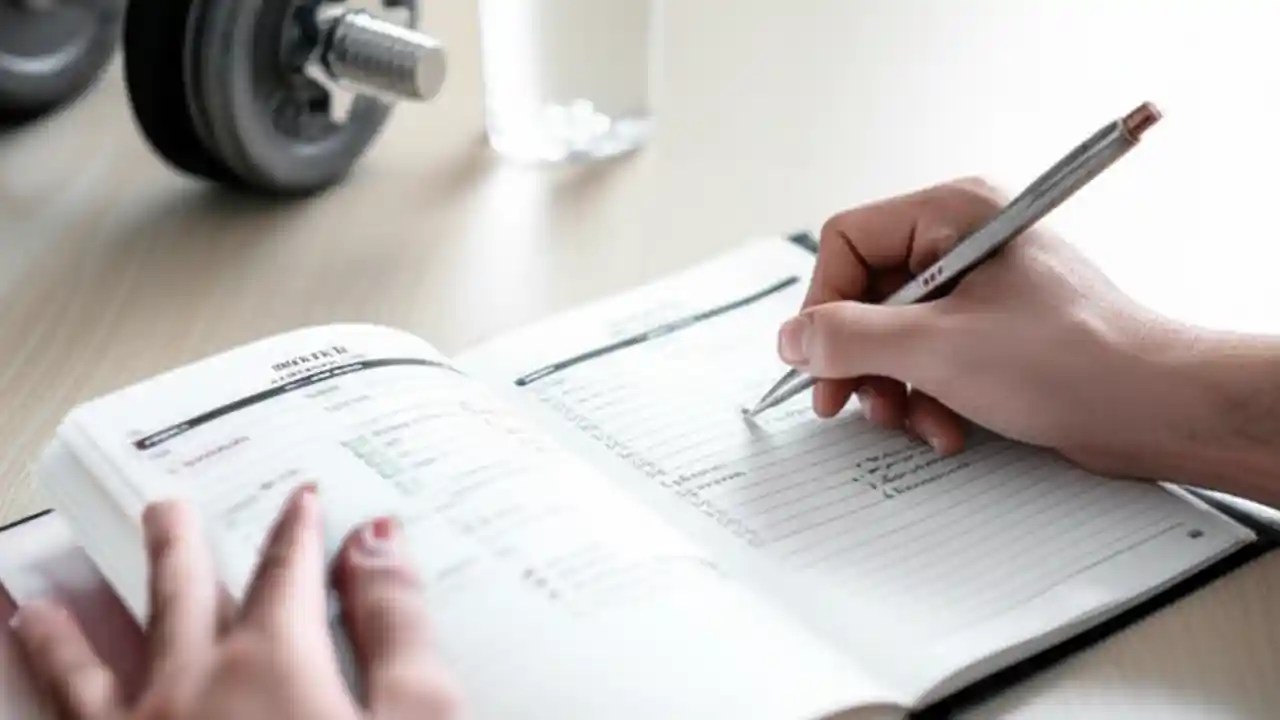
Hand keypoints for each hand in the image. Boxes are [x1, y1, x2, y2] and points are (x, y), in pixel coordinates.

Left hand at [11, 487, 460, 719]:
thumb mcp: (415, 718)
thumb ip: (398, 625)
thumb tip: (380, 540)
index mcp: (271, 662)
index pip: (287, 569)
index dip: (298, 528)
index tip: (300, 499)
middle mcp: (190, 691)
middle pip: (179, 598)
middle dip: (176, 548)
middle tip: (164, 512)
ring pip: (87, 673)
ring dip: (64, 637)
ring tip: (37, 610)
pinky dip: (45, 713)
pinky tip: (34, 715)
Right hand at [781, 177, 1196, 477]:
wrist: (1156, 407)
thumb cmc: (1070, 360)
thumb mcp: (939, 349)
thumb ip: (850, 338)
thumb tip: (790, 338)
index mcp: (952, 212)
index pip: (848, 241)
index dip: (823, 304)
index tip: (817, 360)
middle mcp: (961, 240)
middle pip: (865, 293)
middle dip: (859, 358)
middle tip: (845, 404)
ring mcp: (977, 286)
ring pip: (892, 332)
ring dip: (892, 386)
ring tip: (910, 422)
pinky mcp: (991, 330)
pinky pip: (928, 356)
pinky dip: (925, 396)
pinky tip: (945, 428)